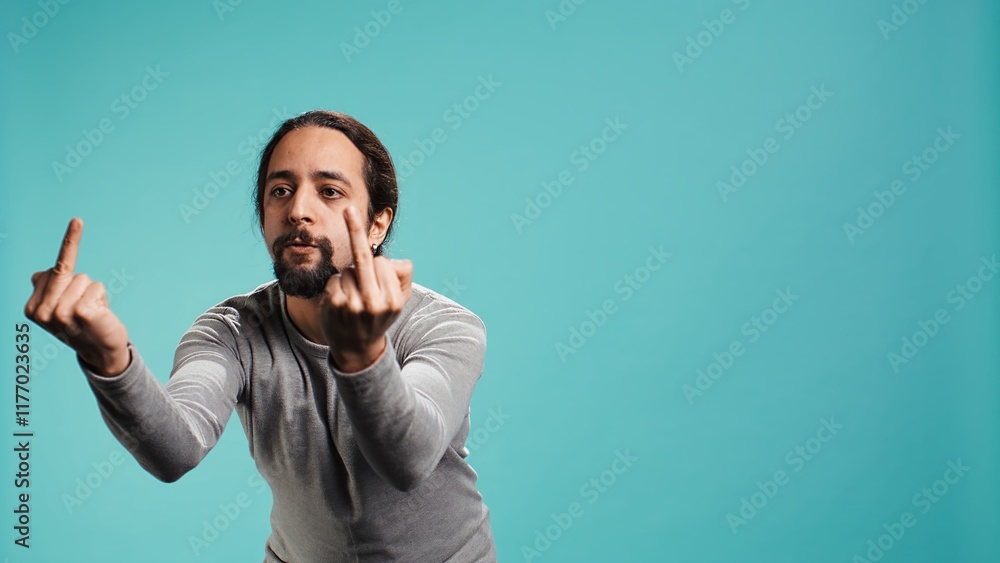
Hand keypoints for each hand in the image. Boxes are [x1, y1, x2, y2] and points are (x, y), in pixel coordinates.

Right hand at [24, 218, 130, 375]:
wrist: (101, 352)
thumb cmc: (81, 324)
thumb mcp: (57, 307)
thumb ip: (47, 289)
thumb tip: (39, 275)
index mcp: (32, 309)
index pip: (49, 272)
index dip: (67, 280)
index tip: (71, 300)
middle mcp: (43, 312)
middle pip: (63, 270)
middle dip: (79, 281)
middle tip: (84, 304)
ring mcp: (61, 313)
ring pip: (82, 278)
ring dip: (92, 291)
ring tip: (91, 312)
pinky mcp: (82, 313)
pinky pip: (96, 286)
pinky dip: (102, 296)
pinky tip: (100, 313)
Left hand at [322, 206, 412, 371]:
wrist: (358, 349)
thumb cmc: (378, 316)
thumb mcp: (398, 300)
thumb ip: (402, 277)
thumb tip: (398, 262)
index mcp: (393, 299)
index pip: (382, 264)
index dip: (378, 265)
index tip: (372, 254)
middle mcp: (375, 303)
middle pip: (364, 258)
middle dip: (356, 230)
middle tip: (348, 208)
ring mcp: (353, 306)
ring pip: (347, 270)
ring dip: (347, 278)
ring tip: (352, 298)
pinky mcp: (334, 307)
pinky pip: (334, 280)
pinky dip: (335, 286)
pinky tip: (339, 302)